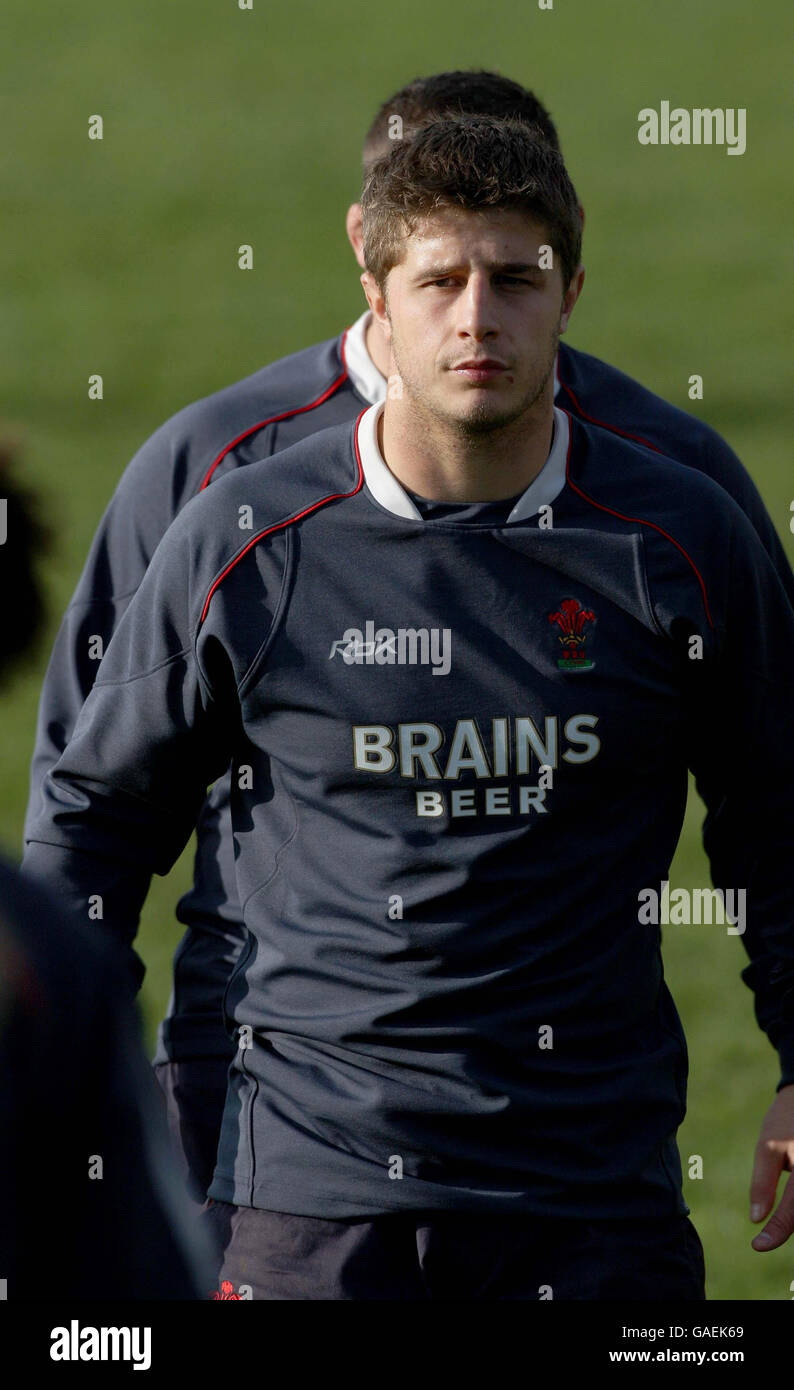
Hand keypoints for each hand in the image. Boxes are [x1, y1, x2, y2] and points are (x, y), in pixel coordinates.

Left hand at [749, 1083, 793, 1249]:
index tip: (757, 1246)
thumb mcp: (768, 1146)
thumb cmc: (786, 1120)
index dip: (774, 1234)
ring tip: (778, 1221)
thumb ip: (763, 1183)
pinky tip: (786, 1206)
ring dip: (793, 1216)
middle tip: (768, 1236)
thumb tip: (756, 1219)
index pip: (791, 1215)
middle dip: (788, 1226)